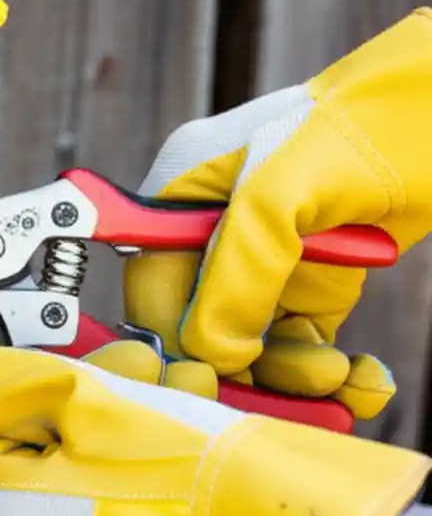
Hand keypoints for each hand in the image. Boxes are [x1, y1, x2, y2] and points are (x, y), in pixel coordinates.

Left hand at [0, 340, 430, 515]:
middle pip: (42, 453)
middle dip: (96, 403)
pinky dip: (148, 487)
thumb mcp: (82, 402)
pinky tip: (193, 457)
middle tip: (153, 374)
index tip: (104, 364)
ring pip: (85, 486)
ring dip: (129, 436)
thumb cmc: (181, 479)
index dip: (48, 383)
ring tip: (187, 406)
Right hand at [124, 8, 431, 418]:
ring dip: (294, 379)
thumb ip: (237, 272)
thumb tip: (213, 351)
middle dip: (242, 369)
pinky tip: (364, 379)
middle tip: (283, 392)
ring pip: (255, 349)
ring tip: (341, 378)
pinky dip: (332, 376)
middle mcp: (215, 233)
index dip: (175, 339)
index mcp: (181, 195)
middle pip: (200, 328)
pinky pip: (304, 348)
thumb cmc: (364, 124)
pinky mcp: (316, 285)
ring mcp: (267, 262)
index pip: (151, 289)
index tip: (213, 376)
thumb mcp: (281, 191)